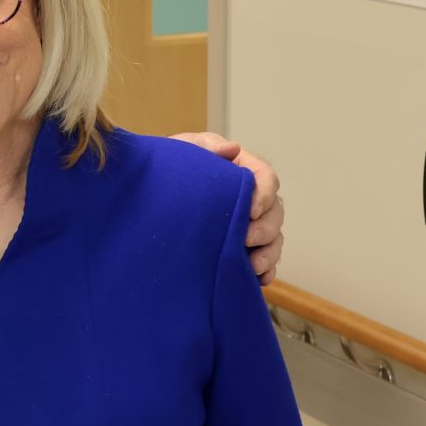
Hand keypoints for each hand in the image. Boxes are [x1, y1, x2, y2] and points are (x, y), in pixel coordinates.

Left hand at [171, 132, 284, 285]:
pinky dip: (265, 271)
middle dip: (265, 228)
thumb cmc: (173, 166)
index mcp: (243, 171)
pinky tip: (257, 280)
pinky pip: (263, 262)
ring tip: (252, 265)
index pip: (267, 178)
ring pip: (273, 239)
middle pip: (275, 213)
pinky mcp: (242, 248)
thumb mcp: (185, 149)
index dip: (264, 194)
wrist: (150, 193)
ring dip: (268, 253)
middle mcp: (252, 199)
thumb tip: (232, 149)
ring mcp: (249, 225)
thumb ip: (207, 146)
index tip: (250, 209)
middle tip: (246, 238)